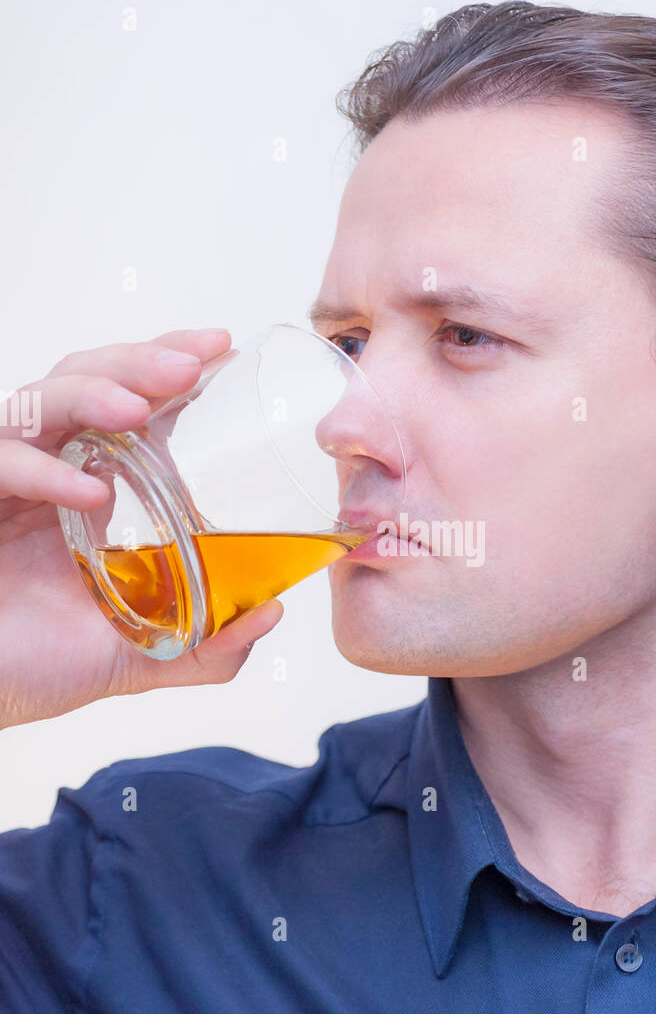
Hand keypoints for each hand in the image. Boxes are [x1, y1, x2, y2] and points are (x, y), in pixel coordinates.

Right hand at [0, 328, 283, 727]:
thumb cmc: (35, 665)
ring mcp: (2, 482)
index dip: (166, 364)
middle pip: (84, 379)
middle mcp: (43, 471)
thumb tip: (271, 611)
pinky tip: (90, 493)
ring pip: (39, 403)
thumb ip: (207, 644)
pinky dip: (43, 472)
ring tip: (138, 406)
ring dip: (90, 393)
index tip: (218, 349)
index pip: (125, 399)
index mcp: (86, 486)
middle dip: (138, 361)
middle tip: (189, 364)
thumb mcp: (137, 657)